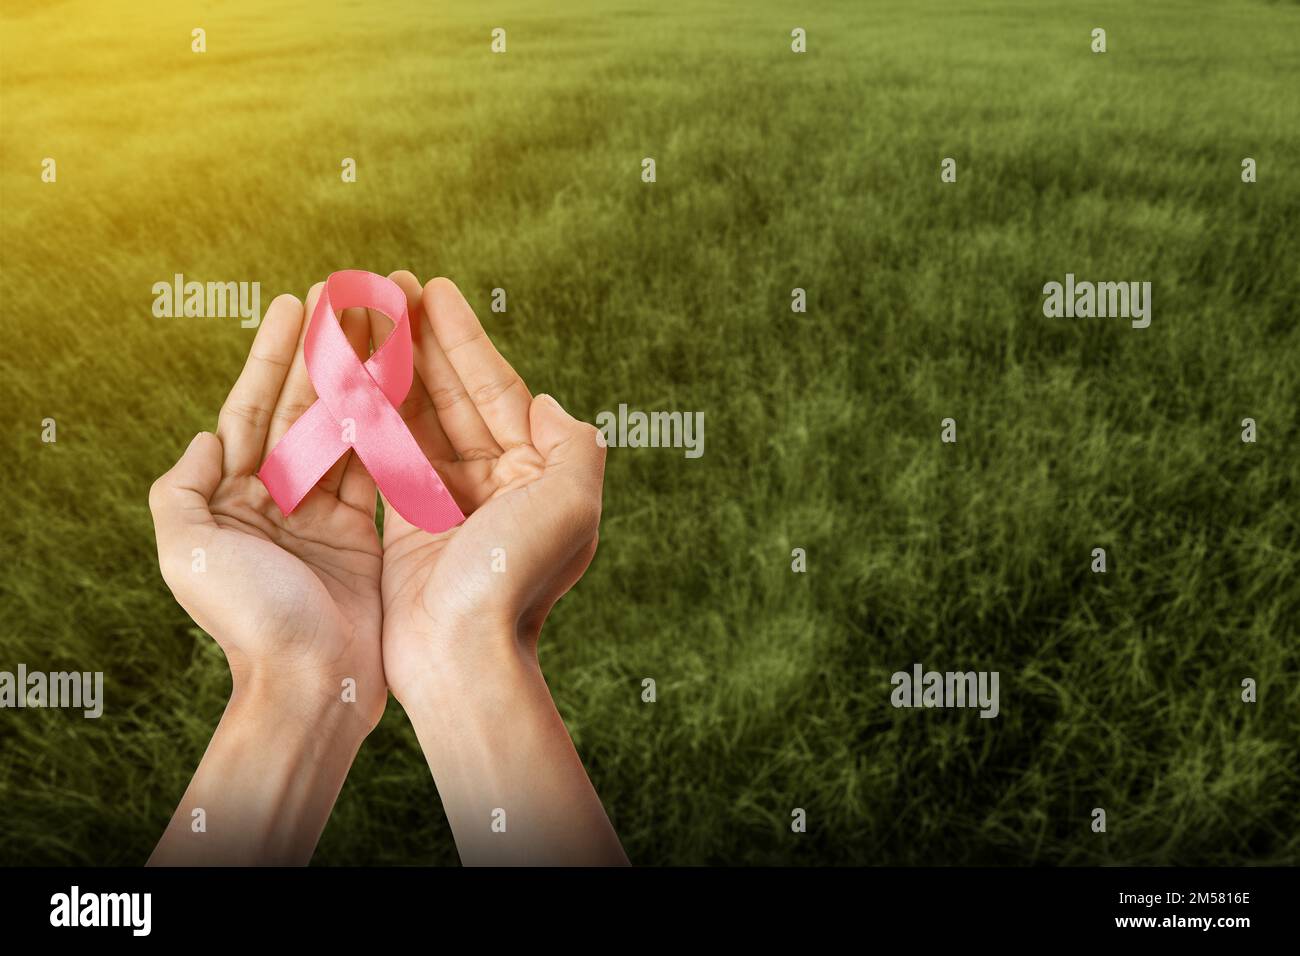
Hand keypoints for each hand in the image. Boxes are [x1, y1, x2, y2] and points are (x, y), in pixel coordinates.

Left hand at [148, 288, 385, 734]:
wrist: (314, 684)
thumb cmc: (249, 620)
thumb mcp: (188, 551)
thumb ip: (184, 489)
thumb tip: (208, 436)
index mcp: (231, 498)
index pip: (253, 408)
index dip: (274, 354)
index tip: (298, 303)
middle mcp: (278, 500)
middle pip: (302, 409)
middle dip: (325, 351)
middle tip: (350, 296)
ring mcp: (324, 516)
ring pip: (346, 429)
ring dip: (361, 377)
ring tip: (383, 325)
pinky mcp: (365, 535)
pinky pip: (379, 467)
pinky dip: (390, 426)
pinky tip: (403, 385)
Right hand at [371, 273, 604, 705]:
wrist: (463, 657)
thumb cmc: (515, 580)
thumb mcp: (571, 506)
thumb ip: (573, 446)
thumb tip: (550, 404)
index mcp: (537, 473)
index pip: (498, 389)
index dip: (465, 337)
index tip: (433, 288)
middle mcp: (495, 482)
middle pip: (454, 395)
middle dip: (422, 339)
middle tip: (386, 284)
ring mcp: (449, 502)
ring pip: (417, 418)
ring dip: (393, 367)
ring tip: (363, 316)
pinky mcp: (408, 524)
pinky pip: (387, 455)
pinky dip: (371, 415)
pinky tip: (350, 375)